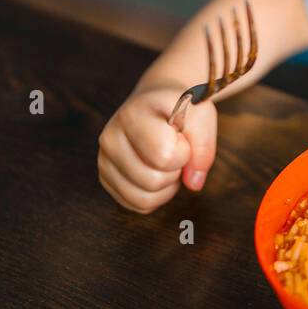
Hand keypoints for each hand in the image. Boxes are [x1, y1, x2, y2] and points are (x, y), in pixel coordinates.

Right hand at [97, 83, 217, 212]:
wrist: (158, 103)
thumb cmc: (181, 108)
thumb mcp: (202, 115)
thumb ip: (203, 147)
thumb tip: (193, 183)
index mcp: (132, 116)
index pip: (164, 156)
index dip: (184, 152)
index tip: (182, 136)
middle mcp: (110, 139)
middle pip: (153, 182)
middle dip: (175, 171)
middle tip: (176, 149)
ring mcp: (104, 161)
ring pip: (144, 200)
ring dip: (166, 187)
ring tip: (167, 161)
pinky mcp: (107, 180)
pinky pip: (138, 205)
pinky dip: (156, 196)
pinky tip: (157, 172)